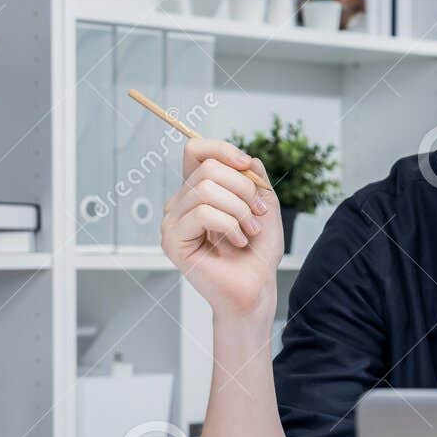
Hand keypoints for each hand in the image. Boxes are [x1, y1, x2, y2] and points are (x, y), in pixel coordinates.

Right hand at [161, 139, 281, 323]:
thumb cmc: (258, 251)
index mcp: (197, 191)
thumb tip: (245, 157)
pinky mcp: (173, 242)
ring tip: (250, 230)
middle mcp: (180, 203)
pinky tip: (237, 241)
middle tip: (257, 213)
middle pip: (208, 168)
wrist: (257, 287)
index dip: (222, 150)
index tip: (246, 166)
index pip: (195, 150)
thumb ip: (253, 177)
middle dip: (243, 188)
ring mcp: (172, 222)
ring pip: (206, 190)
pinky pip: (202, 214)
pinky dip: (229, 225)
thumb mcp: (264, 204)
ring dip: (239, 209)